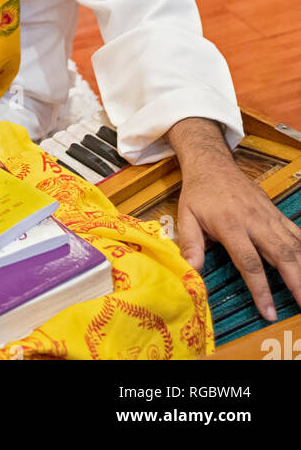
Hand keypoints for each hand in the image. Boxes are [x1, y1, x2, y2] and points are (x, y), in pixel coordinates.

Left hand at [169, 118, 300, 321]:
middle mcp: (254, 220)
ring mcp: (268, 215)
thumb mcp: (186, 216)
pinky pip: (295, 232)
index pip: (250, 262)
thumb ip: (190, 244)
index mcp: (231, 225)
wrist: (212, 164)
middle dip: (295, 282)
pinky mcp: (275, 212)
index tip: (269, 311)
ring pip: (293, 244)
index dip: (261, 289)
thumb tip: (191, 272)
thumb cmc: (198, 194)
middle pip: (281, 254)